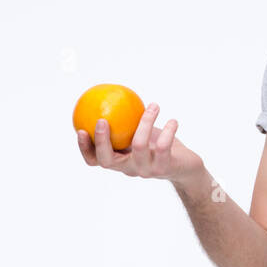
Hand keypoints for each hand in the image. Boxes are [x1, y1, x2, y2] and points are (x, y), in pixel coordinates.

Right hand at [77, 102, 202, 182]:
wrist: (185, 167)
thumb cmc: (159, 145)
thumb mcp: (141, 133)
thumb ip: (126, 122)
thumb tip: (111, 95)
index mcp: (120, 161)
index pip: (95, 160)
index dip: (85, 149)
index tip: (80, 130)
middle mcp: (129, 168)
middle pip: (107, 160)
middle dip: (101, 140)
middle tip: (102, 119)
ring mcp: (146, 170)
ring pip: (138, 145)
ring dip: (146, 121)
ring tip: (154, 106)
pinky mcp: (164, 168)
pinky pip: (163, 146)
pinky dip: (168, 130)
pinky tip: (173, 120)